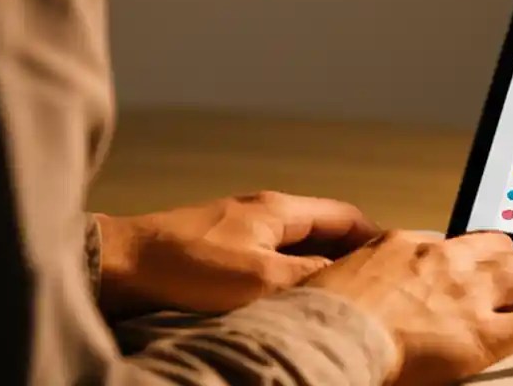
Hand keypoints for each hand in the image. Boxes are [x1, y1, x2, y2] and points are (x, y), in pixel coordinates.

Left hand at [96, 191, 379, 316]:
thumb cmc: (186, 268)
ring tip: (331, 299)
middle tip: (368, 285)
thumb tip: (350, 281)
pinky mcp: (215, 250)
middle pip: (322, 231)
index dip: (374, 237)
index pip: (345, 216)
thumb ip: (312, 278)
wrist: (118, 267)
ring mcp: (237, 229)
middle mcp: (262, 212)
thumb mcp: (262, 278)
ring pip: (294, 249)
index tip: (394, 260)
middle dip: (348, 257)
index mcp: (279, 209)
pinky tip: (285, 303)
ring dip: (315, 271)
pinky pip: (267, 261)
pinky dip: (285, 279)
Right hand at [306, 230, 512, 384]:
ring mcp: (467, 293)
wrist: (327, 336)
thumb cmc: (319, 318)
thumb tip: (348, 286)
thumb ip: (355, 277)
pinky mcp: (483, 333)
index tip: (463, 274)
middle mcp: (444, 260)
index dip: (462, 261)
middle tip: (510, 289)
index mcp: (405, 246)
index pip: (449, 244)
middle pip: (496, 246)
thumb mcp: (331, 280)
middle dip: (507, 265)